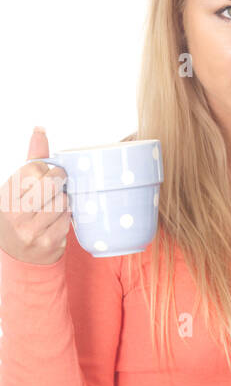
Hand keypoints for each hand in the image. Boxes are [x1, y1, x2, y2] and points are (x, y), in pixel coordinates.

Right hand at [0, 127, 70, 264]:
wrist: (19, 256)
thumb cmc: (20, 213)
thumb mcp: (18, 187)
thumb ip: (32, 159)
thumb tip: (40, 129)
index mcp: (4, 196)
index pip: (34, 169)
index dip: (45, 169)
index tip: (46, 173)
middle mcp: (14, 214)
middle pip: (50, 183)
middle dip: (59, 180)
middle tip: (59, 181)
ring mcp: (31, 231)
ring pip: (62, 201)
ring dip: (63, 200)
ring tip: (54, 203)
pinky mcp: (49, 244)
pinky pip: (68, 220)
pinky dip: (66, 216)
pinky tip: (57, 219)